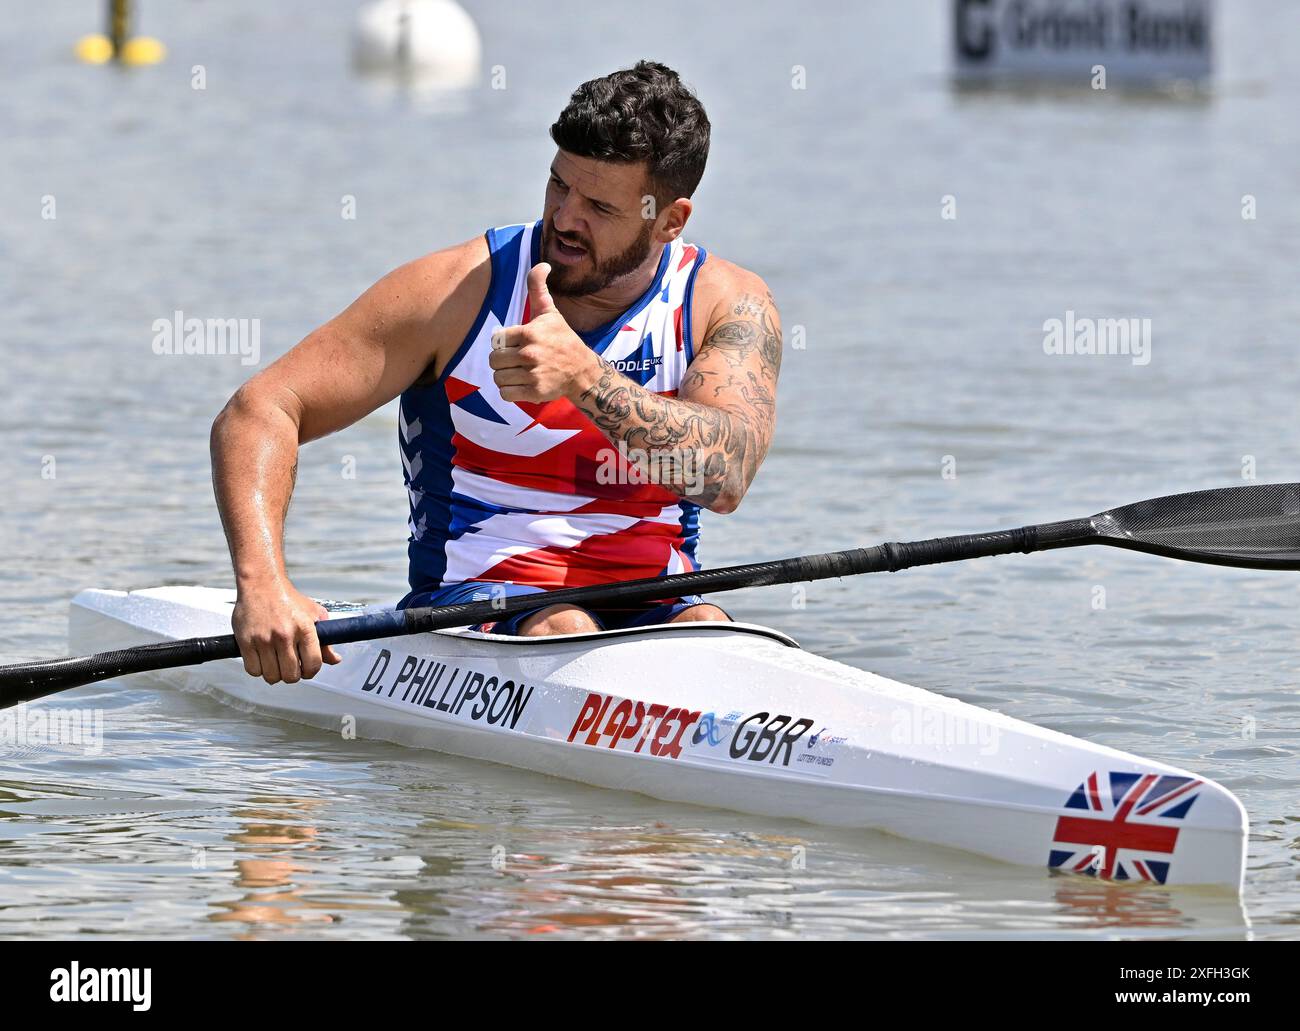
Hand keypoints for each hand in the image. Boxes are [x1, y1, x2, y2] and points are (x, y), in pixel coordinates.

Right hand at [232, 577, 341, 684]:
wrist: (262, 584)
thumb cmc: (289, 599)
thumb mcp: (314, 614)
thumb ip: (325, 640)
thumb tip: (335, 660)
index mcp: (305, 628)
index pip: (313, 664)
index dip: (310, 672)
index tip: (306, 669)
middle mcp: (285, 635)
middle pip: (291, 676)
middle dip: (292, 675)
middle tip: (289, 666)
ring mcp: (264, 639)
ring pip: (271, 676)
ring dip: (274, 674)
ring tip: (275, 662)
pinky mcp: (246, 641)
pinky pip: (253, 670)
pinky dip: (258, 669)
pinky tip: (262, 659)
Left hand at [489, 263, 600, 402]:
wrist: (582, 371)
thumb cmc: (562, 339)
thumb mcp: (550, 312)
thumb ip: (538, 288)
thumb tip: (542, 264)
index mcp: (529, 333)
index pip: (496, 340)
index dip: (504, 343)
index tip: (516, 344)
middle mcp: (529, 354)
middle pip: (494, 360)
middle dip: (502, 361)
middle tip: (517, 360)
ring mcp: (532, 375)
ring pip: (498, 378)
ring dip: (505, 377)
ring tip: (519, 372)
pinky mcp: (534, 393)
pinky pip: (505, 394)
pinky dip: (510, 391)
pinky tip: (521, 384)